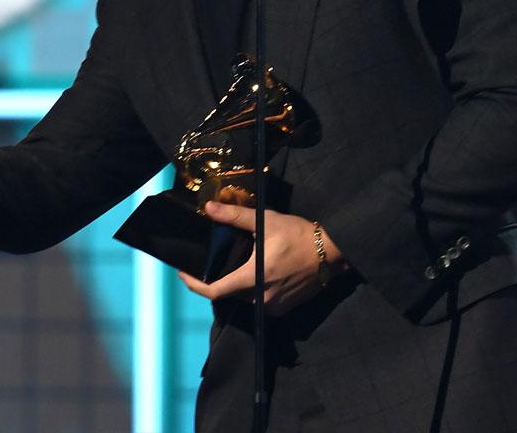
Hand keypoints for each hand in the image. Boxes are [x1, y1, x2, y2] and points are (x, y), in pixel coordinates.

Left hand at [177, 202, 347, 315]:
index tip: (183, 274)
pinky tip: (258, 272)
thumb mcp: (266, 222)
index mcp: (252, 278)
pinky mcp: (284, 308)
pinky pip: (260, 302)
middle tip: (215, 262)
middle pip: (229, 293)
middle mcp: (260, 298)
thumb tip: (208, 208)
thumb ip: (235, 216)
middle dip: (219, 280)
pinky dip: (254, 290)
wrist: (333, 253)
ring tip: (238, 264)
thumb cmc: (299, 235)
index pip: (214, 291)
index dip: (194, 285)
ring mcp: (273, 306)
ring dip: (238, 284)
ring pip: (245, 298)